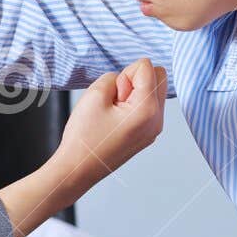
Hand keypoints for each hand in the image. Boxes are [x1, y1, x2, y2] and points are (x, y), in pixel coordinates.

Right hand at [53, 57, 166, 190]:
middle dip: (135, 80)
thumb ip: (113, 76)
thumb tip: (125, 80)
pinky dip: (133, 105)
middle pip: (159, 77)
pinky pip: (147, 107)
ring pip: (153, 92)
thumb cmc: (84, 137)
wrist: (77, 169)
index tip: (114, 96)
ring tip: (113, 112)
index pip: (147, 67)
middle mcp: (157, 120)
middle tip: (116, 100)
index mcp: (148, 109)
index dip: (125, 74)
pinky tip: (115, 119)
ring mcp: (154, 130)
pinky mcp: (146, 135)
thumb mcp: (94, 94)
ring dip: (133, 93)